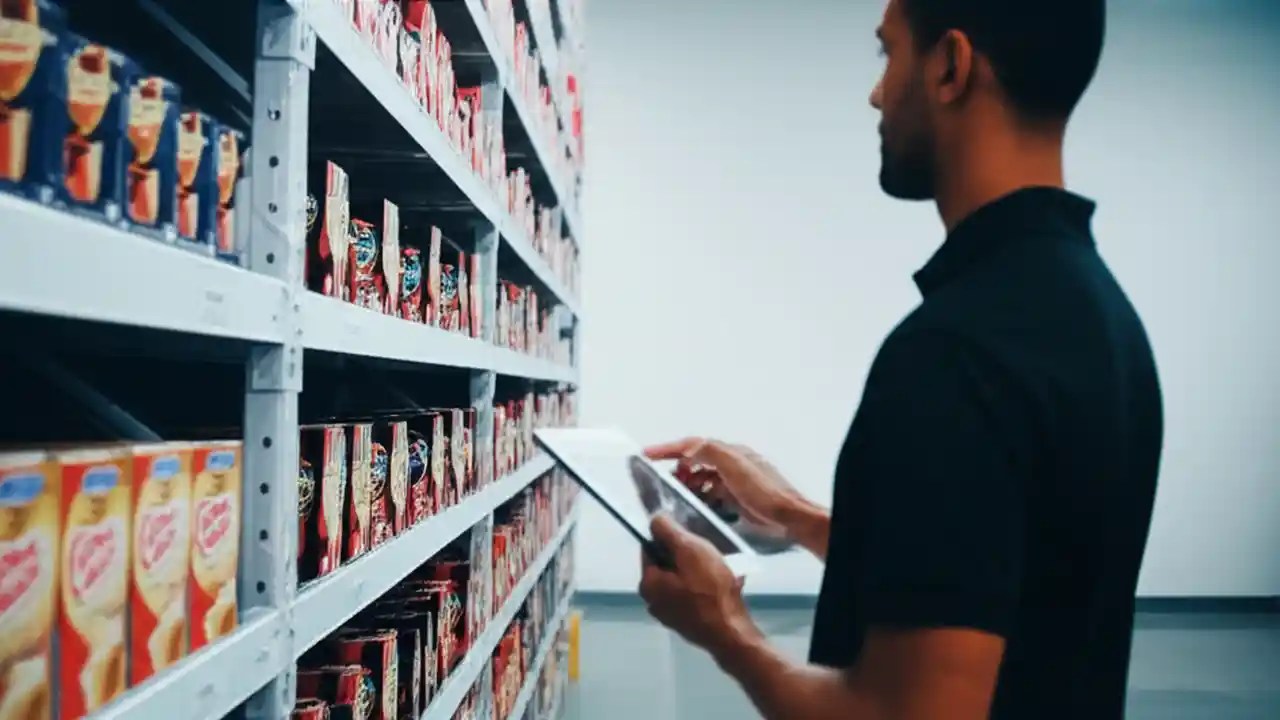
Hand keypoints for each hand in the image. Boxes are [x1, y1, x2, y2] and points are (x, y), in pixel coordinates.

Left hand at [639, 515, 753, 652]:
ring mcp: (669, 617)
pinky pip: (692, 597)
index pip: (650, 548)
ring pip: (681, 581)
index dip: (671, 538)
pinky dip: (705, 590)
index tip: (692, 538)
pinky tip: (723, 588)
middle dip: (687, 557)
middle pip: (666, 565)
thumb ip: (669, 532)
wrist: (731, 633)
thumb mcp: (690, 550)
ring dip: (698, 572)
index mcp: (647, 583)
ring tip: (720, 571)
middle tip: (709, 554)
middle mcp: (652, 602)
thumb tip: (654, 518)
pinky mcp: (686, 625)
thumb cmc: (710, 590)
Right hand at [646, 438, 803, 535]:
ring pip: (703, 478)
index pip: (693, 445)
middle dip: (677, 467)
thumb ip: (711, 452)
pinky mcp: (737, 498)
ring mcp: (734, 481)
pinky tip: (695, 505)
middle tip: (662, 479)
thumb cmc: (764, 491)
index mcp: (730, 452)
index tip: (648, 453)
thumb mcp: (735, 465)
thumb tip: (689, 449)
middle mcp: (731, 463)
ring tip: (676, 494)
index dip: (668, 448)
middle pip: (696, 460)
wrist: (787, 516)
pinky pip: (711, 494)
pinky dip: (700, 497)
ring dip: (688, 483)